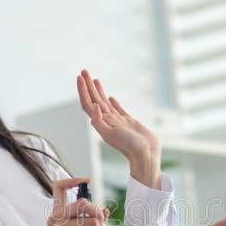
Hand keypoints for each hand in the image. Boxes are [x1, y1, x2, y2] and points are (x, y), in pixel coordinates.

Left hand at [76, 69, 161, 188]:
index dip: (82, 90)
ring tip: (95, 79)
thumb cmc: (129, 146)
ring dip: (98, 90)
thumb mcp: (110, 134)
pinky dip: (113, 102)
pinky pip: (118, 109)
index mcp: (102, 122)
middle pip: (94, 99)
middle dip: (88, 85)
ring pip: (105, 102)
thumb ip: (99, 121)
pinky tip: (110, 97)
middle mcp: (108, 120)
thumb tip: (93, 106)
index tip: (80, 77)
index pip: (88, 103)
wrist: (145, 154)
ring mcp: (118, 121)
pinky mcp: (129, 122)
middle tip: (84, 71)